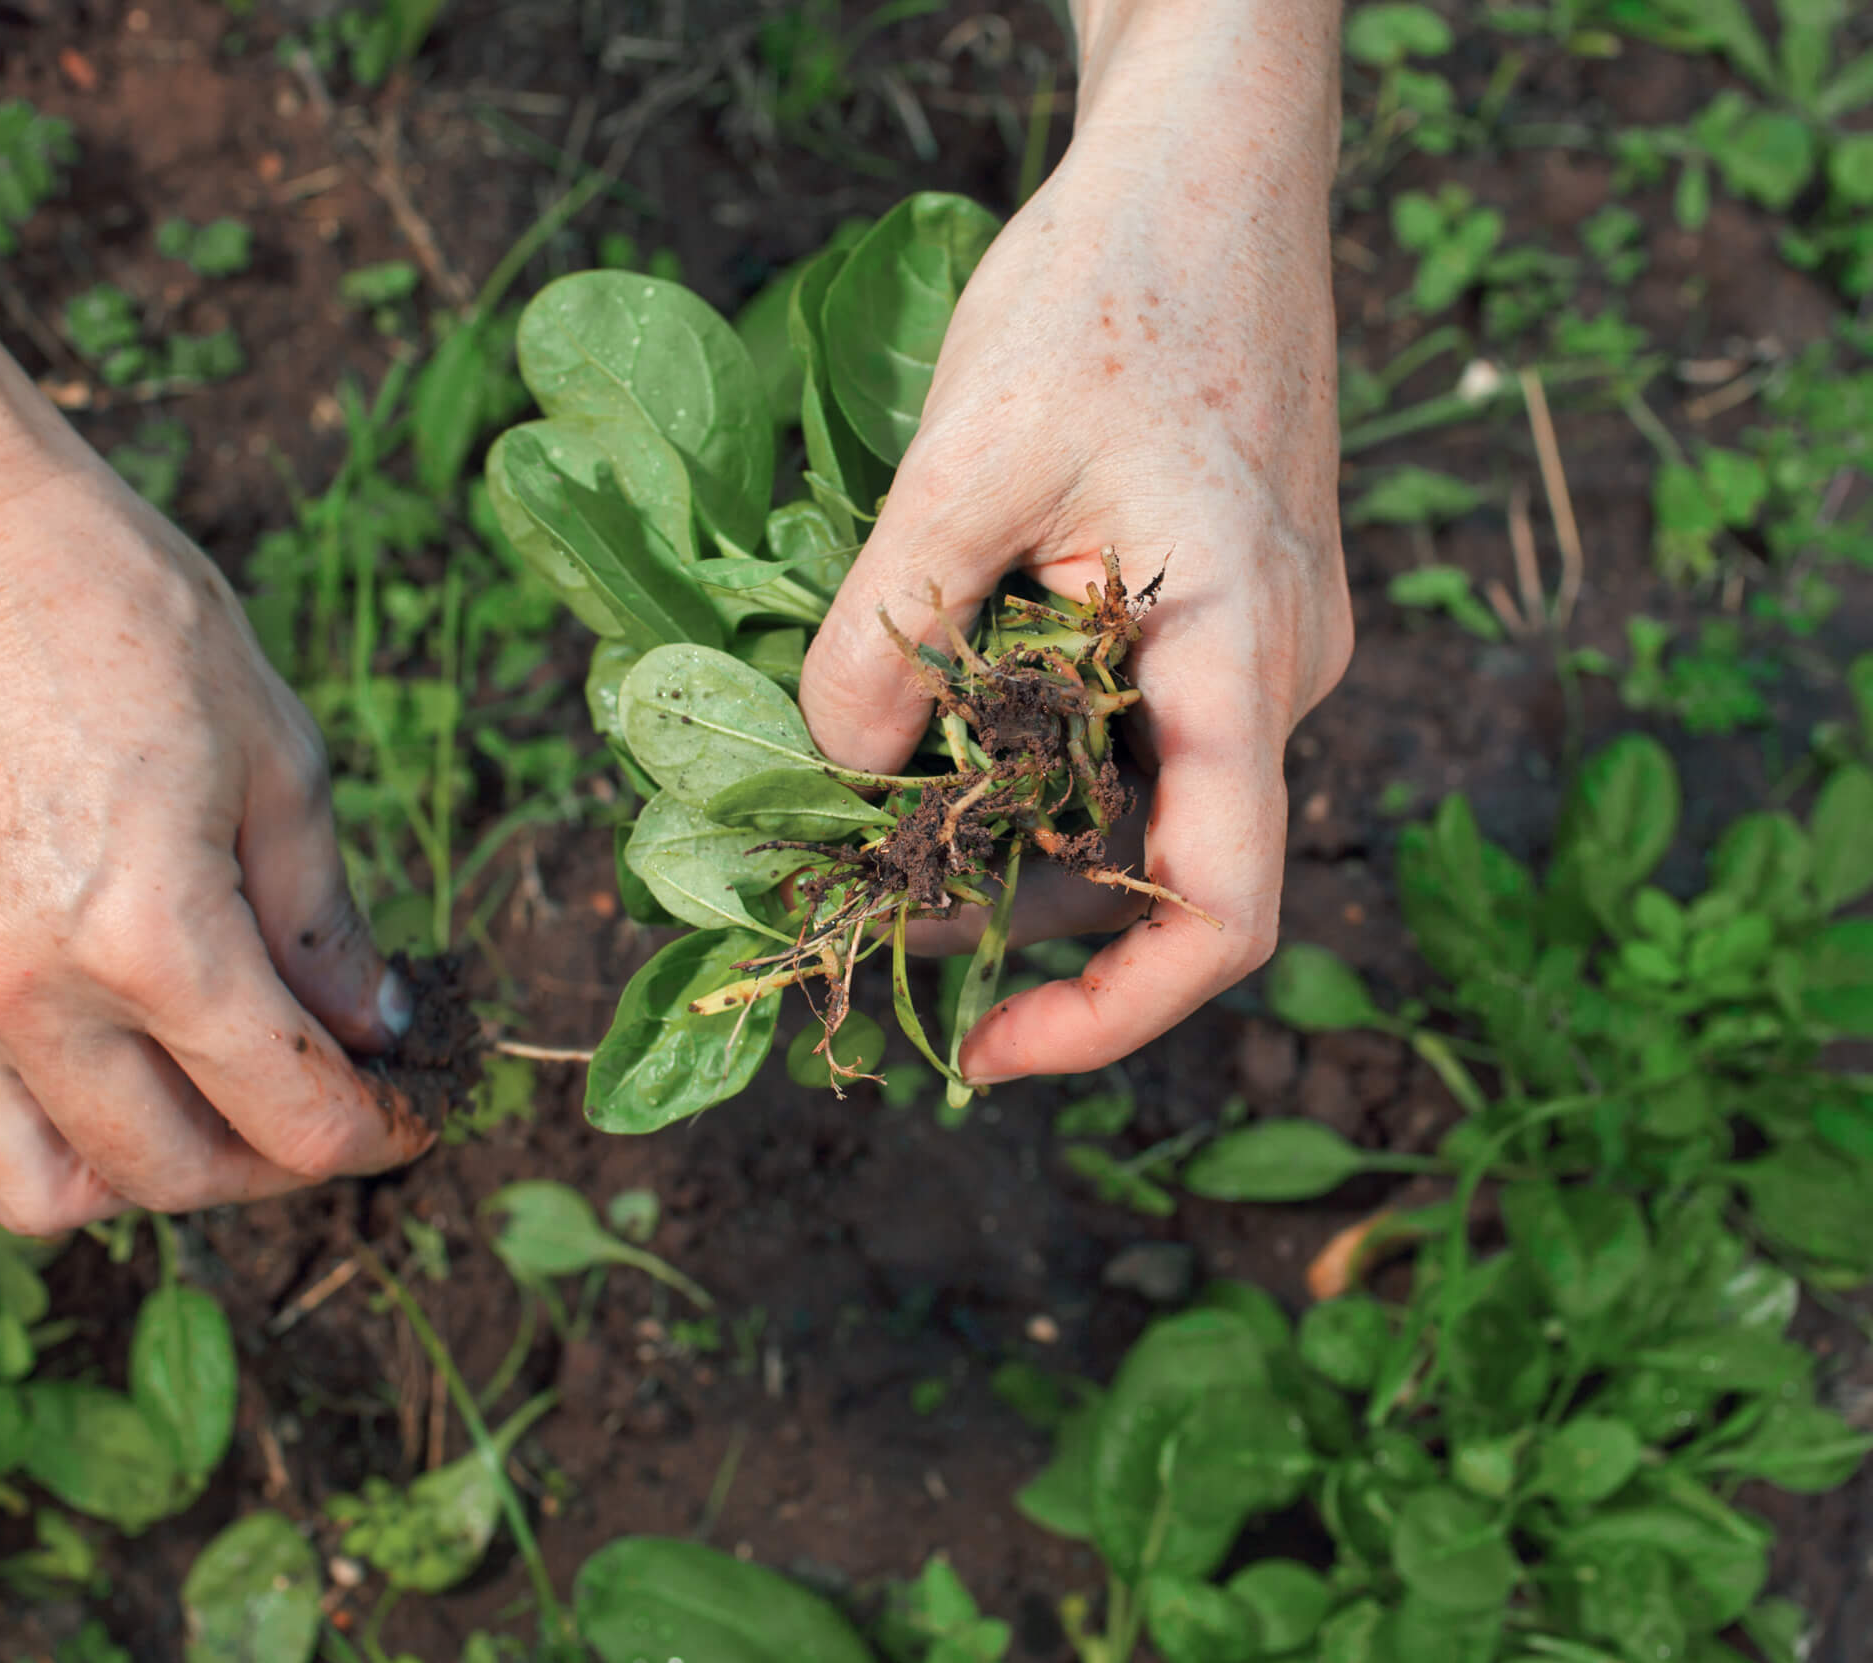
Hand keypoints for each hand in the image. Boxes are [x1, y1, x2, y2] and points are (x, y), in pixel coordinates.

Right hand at [0, 427, 429, 1234]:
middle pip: (172, 1173)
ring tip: (191, 1101)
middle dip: (275, 1160)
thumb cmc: (126, 612)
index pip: (291, 1116)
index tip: (413, 1104)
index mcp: (153, 939)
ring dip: (130, 1174)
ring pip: (31, 1188)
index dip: (379, 1130)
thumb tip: (380, 1025)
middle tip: (324, 1091)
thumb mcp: (281, 758)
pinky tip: (38, 1089)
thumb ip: (328, 923)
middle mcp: (32, 990)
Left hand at [798, 5, 1352, 1083]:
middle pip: (1163, 868)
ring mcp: (1258, 647)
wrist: (1208, 173)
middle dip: (1019, 916)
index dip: (1110, 1018)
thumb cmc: (1111, 291)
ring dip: (1013, 826)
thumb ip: (892, 633)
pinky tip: (934, 717)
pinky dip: (1033, 753)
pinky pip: (1135, 727)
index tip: (987, 1050)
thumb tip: (823, 773)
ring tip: (871, 808)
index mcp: (1246, 656)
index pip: (1221, 911)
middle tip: (861, 907)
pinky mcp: (1220, 611)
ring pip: (1138, 795)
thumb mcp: (968, 460)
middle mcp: (1277, 677)